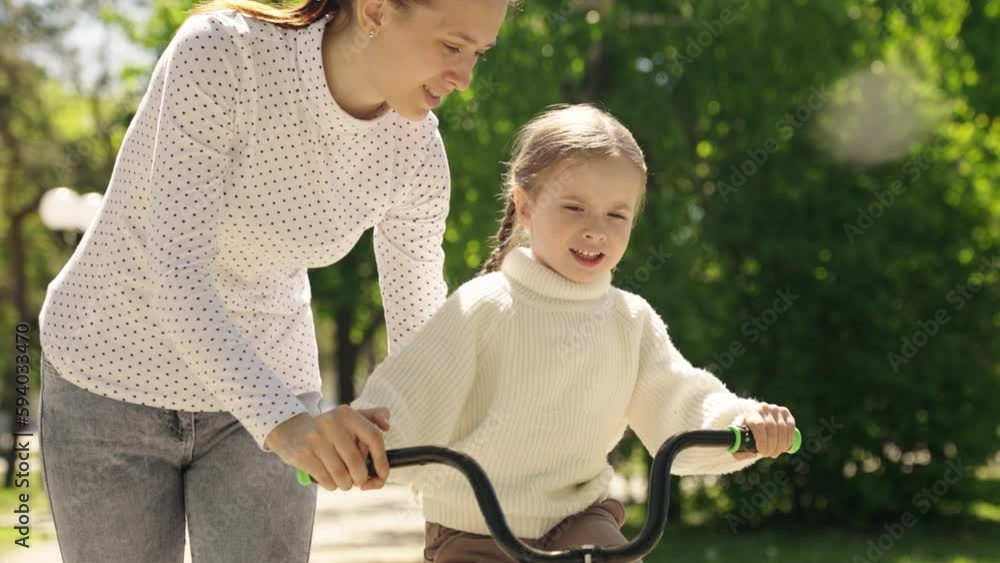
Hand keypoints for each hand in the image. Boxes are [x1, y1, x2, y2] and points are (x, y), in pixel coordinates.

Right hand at [265, 405, 389, 490]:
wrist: (291, 429)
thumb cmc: (329, 428)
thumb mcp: (349, 418)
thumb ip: (373, 417)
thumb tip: (387, 426)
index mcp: (348, 415)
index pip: (373, 437)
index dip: (382, 460)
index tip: (383, 475)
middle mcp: (332, 424)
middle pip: (357, 462)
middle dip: (361, 478)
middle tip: (358, 480)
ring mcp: (316, 439)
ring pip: (341, 475)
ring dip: (346, 484)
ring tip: (344, 481)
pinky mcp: (303, 454)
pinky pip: (326, 480)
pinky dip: (332, 486)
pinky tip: (331, 481)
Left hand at [731, 402, 795, 460]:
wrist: (755, 419)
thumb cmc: (746, 433)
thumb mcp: (739, 442)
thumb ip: (740, 452)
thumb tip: (752, 455)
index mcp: (750, 413)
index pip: (758, 425)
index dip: (762, 440)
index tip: (762, 452)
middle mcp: (762, 408)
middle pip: (771, 428)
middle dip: (772, 445)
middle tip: (770, 455)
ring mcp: (775, 409)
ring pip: (782, 428)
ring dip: (781, 444)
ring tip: (776, 453)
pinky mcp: (785, 412)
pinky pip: (790, 426)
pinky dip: (789, 439)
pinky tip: (785, 447)